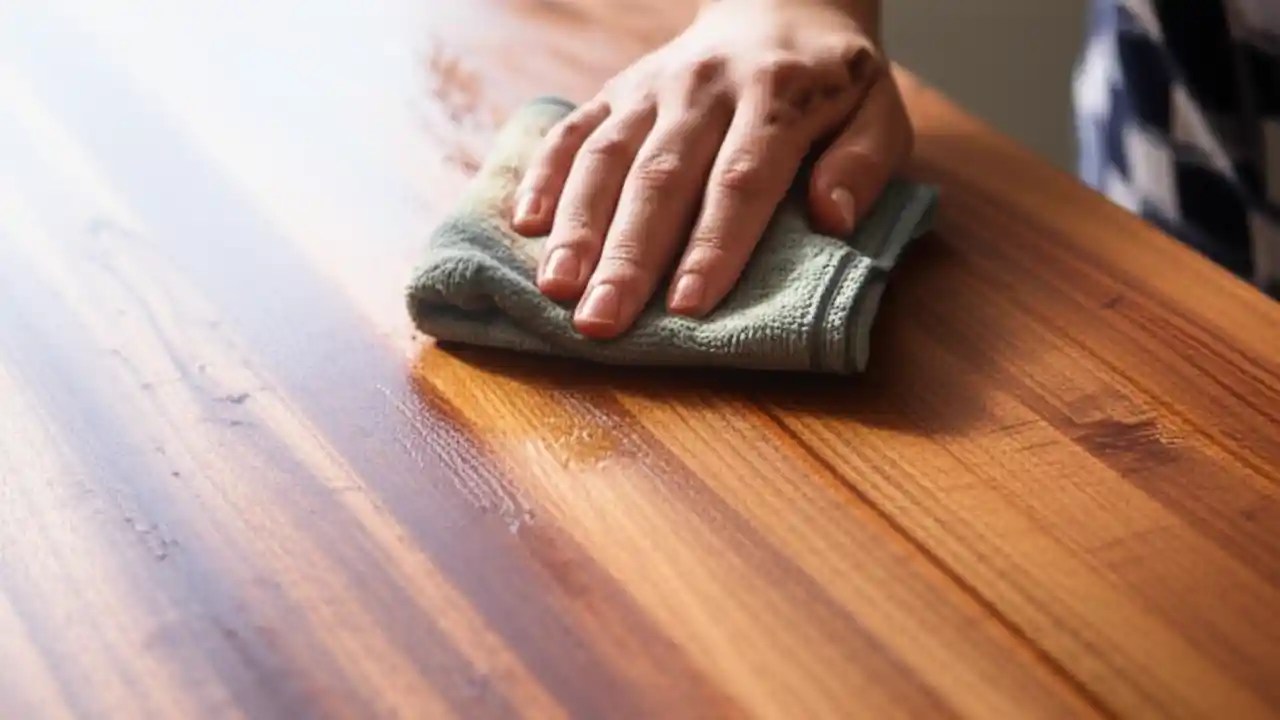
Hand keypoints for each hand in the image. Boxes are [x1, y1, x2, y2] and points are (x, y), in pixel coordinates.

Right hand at [512, 0, 912, 337]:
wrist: (779, 6)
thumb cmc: (833, 84)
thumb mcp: (879, 112)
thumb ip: (864, 164)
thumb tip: (833, 219)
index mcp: (778, 96)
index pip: (741, 178)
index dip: (714, 245)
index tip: (687, 306)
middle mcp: (706, 86)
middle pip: (662, 176)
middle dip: (628, 254)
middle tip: (601, 321)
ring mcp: (653, 85)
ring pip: (608, 155)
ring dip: (578, 226)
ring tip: (556, 290)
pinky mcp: (618, 89)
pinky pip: (574, 129)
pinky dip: (545, 175)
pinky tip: (525, 226)